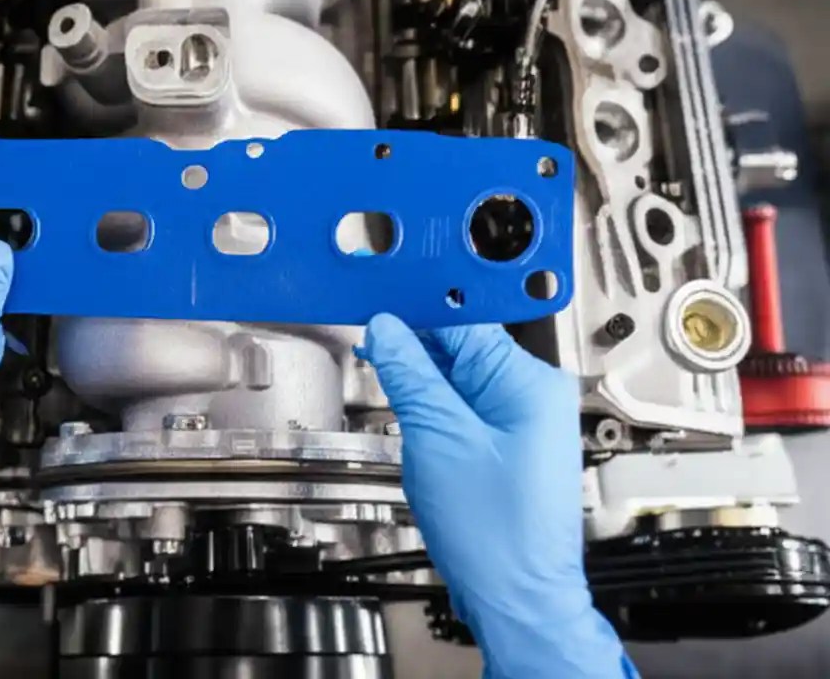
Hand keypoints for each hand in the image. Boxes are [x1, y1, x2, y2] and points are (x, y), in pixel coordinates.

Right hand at [360, 314, 636, 678]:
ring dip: (422, 385)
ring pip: (458, 378)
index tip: (376, 308)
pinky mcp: (508, 445)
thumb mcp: (437, 441)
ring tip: (400, 408)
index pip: (462, 319)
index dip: (414, 311)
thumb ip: (410, 376)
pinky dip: (434, 412)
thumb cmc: (495, 534)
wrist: (517, 598)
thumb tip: (387, 329)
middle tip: (373, 357)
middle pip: (461, 346)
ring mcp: (523, 421)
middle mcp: (534, 394)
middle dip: (413, 350)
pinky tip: (417, 429)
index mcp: (528, 382)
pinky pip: (464, 409)